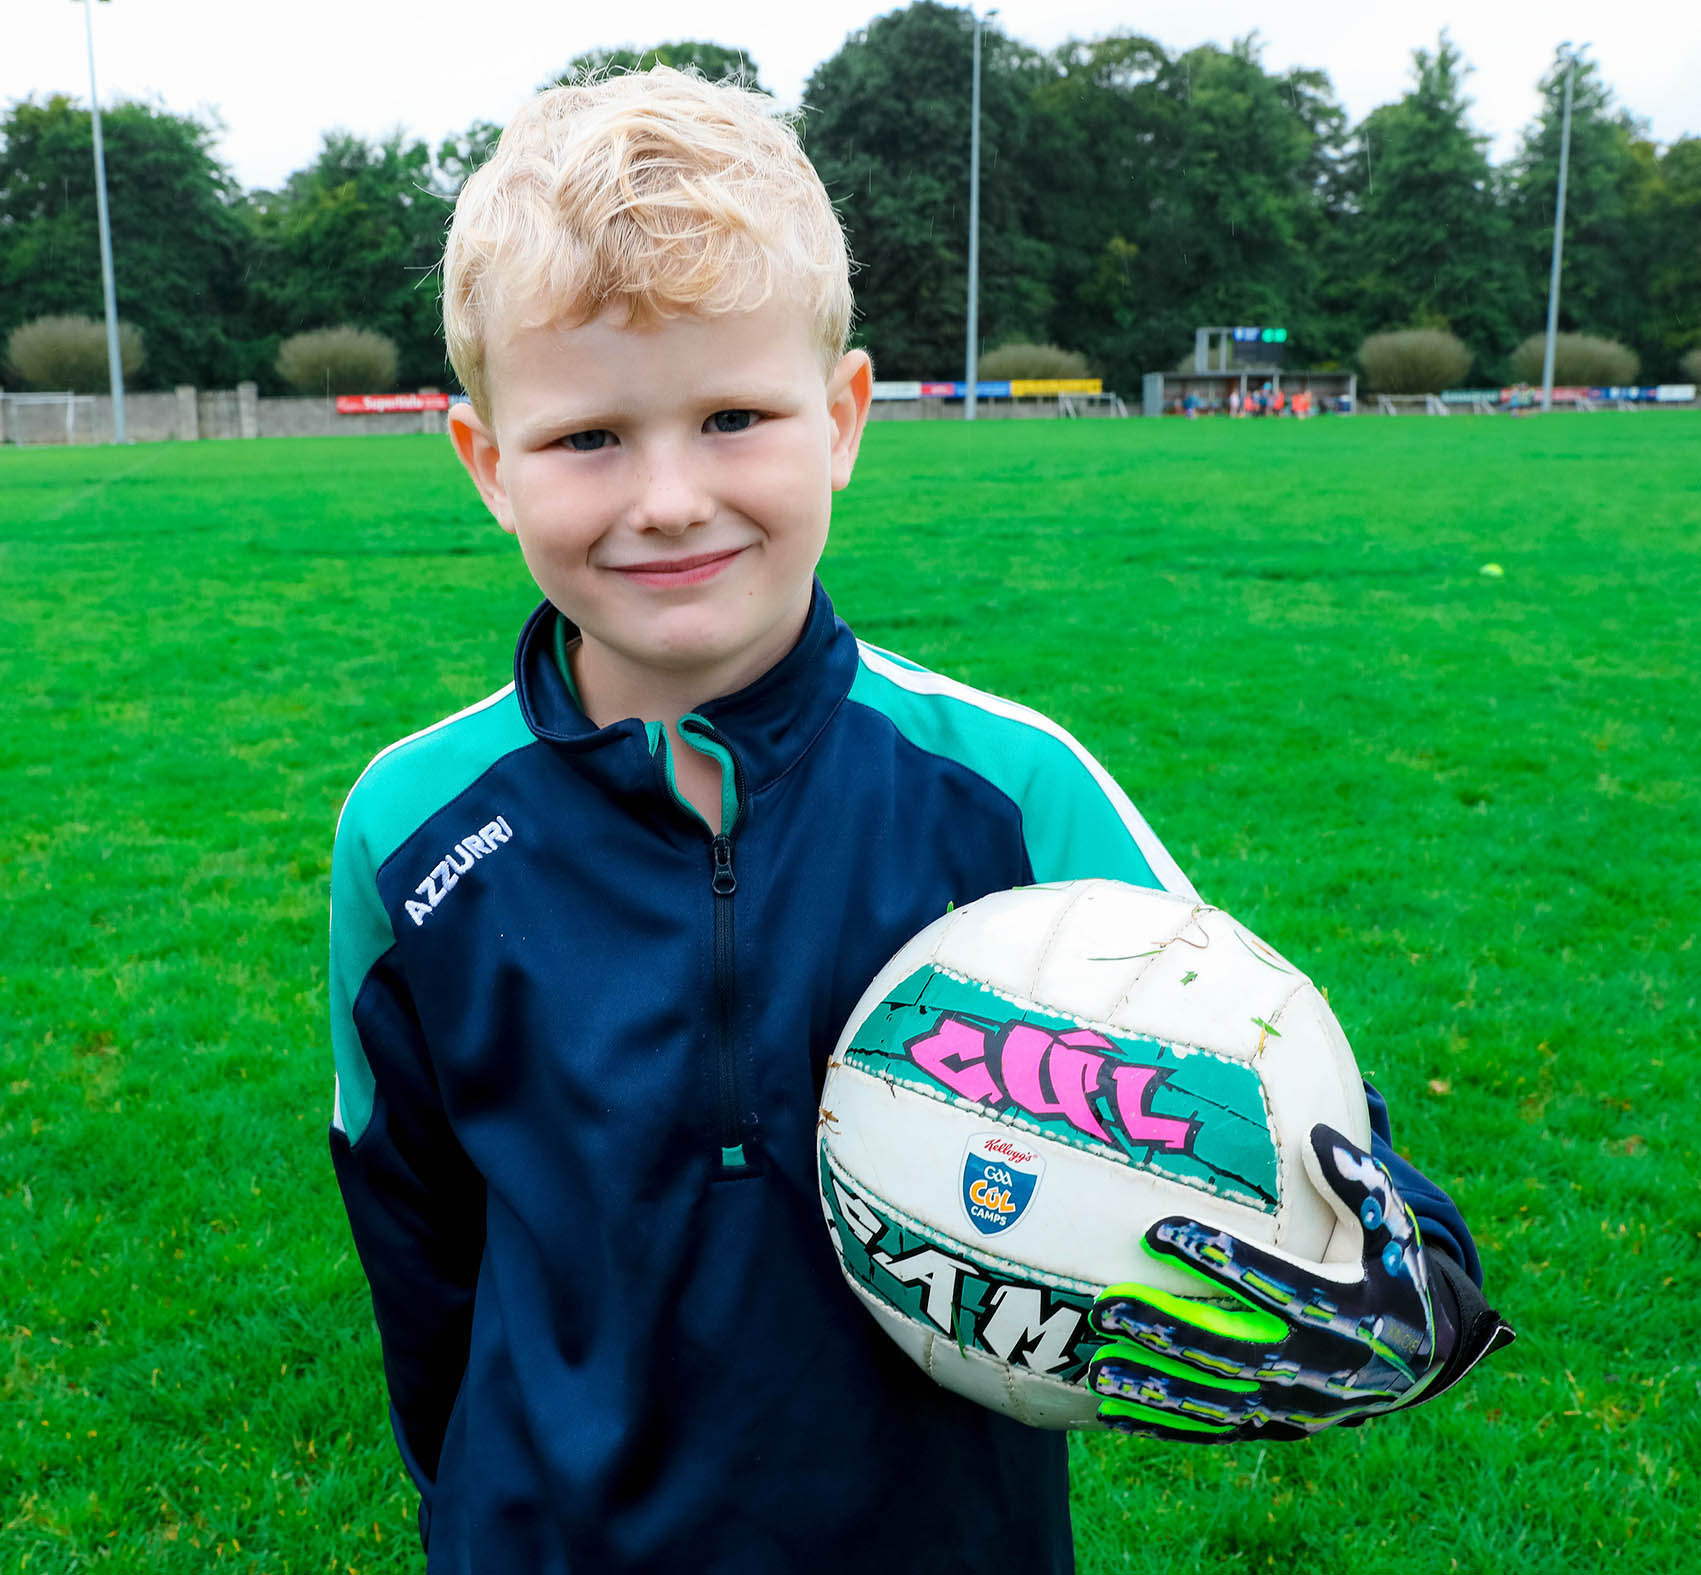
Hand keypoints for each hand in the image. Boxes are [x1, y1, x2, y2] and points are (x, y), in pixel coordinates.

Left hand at [1087, 1124, 1512, 1441]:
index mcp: (1345, 1308)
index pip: (1271, 1282)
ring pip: (1217, 1399)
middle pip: (1231, 1350)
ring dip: (1155, 1387)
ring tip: (1096, 1367)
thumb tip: (1315, 1135)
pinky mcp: (1279, 1426)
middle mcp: (1318, 1364)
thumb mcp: (1392, 1229)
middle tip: (1106, 1307)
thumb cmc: (1391, 1274)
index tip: (1158, 1229)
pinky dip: (1165, 1425)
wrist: (1421, 1362)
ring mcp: (1296, 1404)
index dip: (1216, 1258)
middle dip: (1166, 1331)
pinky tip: (1111, 1412)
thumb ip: (1359, 1183)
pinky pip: (1217, 1428)